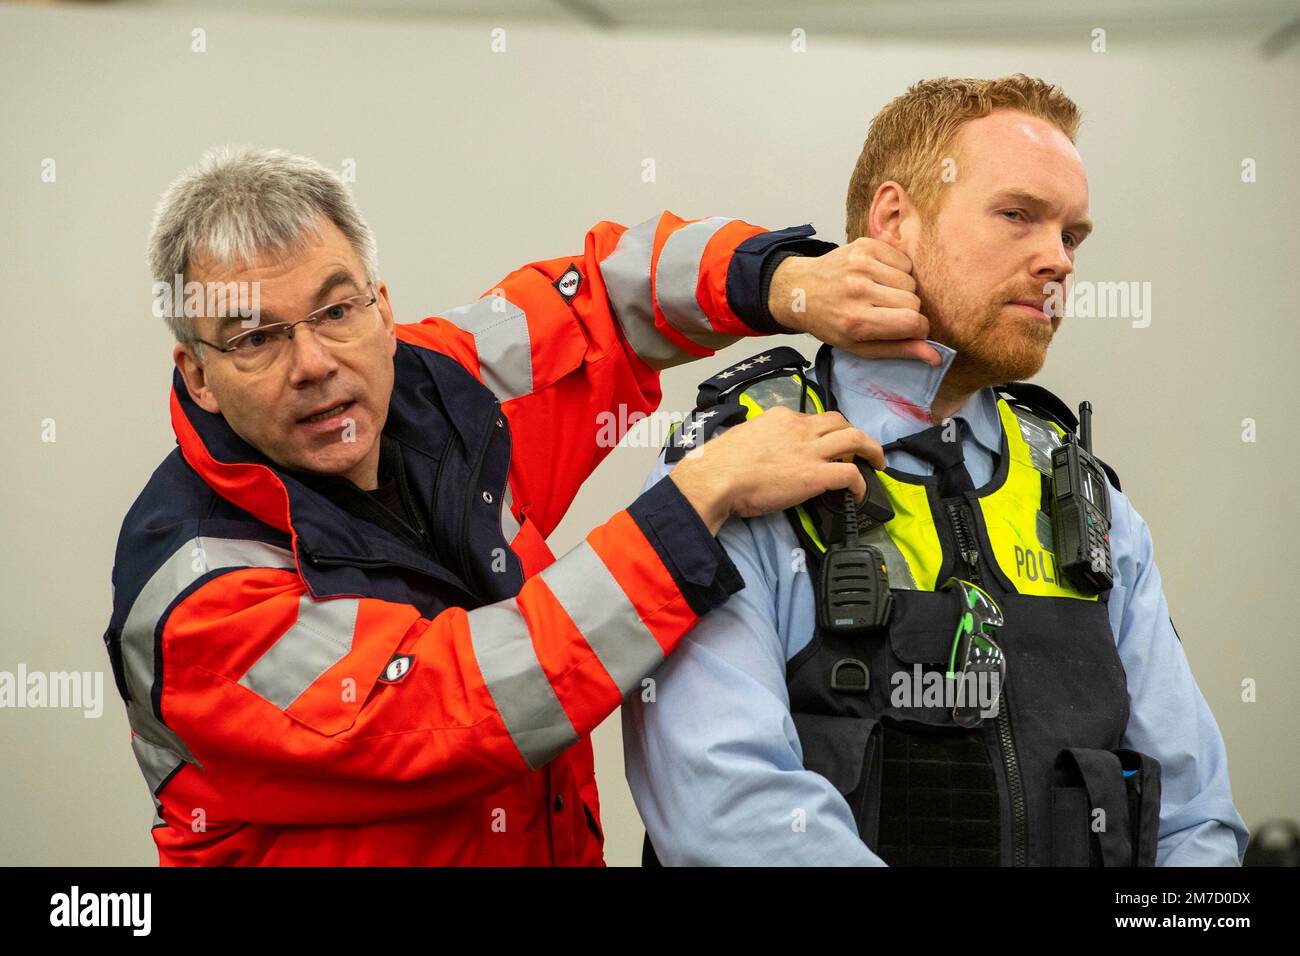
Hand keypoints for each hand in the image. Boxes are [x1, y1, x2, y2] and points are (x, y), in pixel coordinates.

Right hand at [669, 406, 883, 534]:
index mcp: (780, 418)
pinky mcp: (816, 475)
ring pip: (855, 439)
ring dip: (872, 450)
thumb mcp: (741, 438)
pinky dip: (861, 484)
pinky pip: (851, 474)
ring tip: (878, 463)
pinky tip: (860, 494)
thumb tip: (761, 451)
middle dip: (855, 434)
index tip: (825, 443)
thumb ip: (759, 440)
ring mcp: (810, 451)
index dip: (823, 431)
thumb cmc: (719, 463)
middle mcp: (799, 428)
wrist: (715, 479)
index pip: (812, 418)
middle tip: (861, 449)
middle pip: (840, 422)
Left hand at [768, 238, 940, 365]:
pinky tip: (880, 277)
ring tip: (881, 294)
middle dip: (908, 310)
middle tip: (887, 312)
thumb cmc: (831, 323)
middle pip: (913, 300)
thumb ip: (899, 350)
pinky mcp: (865, 245)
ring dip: (903, 290)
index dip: (919, 329)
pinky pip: (903, 259)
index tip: (910, 330)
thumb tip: (936, 357)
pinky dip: (898, 270)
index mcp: (856, 320)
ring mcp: (861, 264)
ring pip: (911, 280)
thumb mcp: (860, 347)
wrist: (800, 290)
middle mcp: (858, 290)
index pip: (912, 321)